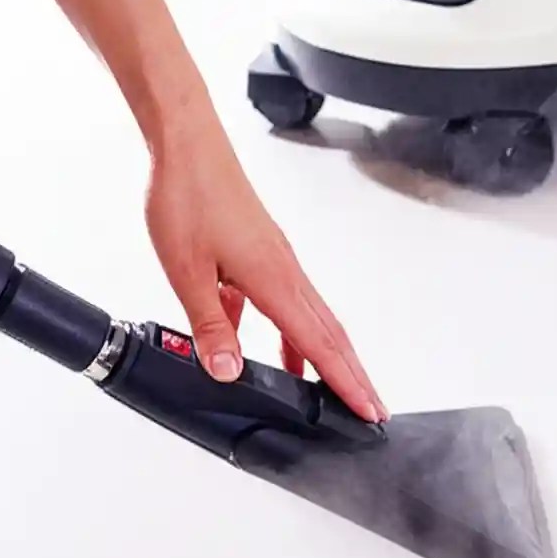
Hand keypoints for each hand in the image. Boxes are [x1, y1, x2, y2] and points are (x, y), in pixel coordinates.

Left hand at [145, 120, 388, 423]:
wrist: (185, 146)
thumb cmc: (187, 196)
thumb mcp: (187, 272)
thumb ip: (210, 326)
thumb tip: (228, 371)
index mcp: (274, 278)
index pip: (319, 344)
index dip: (347, 382)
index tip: (370, 412)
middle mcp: (285, 269)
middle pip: (329, 334)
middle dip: (352, 376)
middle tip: (371, 411)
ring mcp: (277, 259)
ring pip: (308, 318)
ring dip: (320, 355)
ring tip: (323, 389)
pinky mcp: (263, 252)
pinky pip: (282, 301)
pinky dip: (282, 330)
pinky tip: (255, 343)